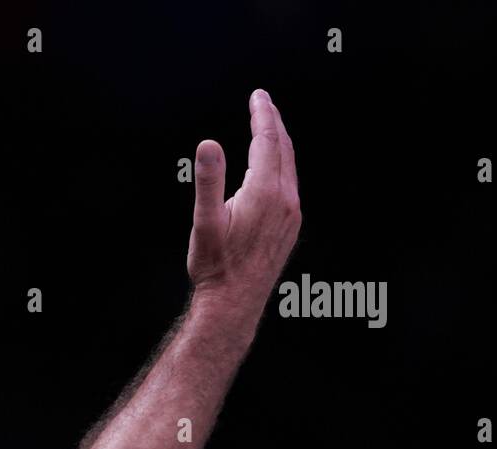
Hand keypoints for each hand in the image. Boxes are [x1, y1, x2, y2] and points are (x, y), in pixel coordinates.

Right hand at [186, 89, 301, 310]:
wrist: (234, 303)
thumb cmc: (216, 265)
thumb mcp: (205, 222)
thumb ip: (208, 180)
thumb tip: (208, 144)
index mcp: (264, 192)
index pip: (267, 141)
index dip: (262, 114)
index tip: (257, 96)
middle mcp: (285, 200)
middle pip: (283, 148)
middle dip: (273, 122)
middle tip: (262, 101)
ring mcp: (292, 214)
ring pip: (290, 166)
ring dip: (279, 142)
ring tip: (269, 127)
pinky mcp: (290, 226)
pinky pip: (290, 184)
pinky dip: (282, 164)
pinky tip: (273, 167)